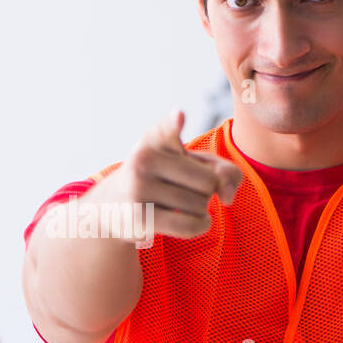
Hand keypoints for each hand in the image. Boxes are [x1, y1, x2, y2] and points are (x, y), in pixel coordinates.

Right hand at [100, 108, 243, 239]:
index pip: (167, 130)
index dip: (173, 123)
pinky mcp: (140, 218)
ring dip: (201, 209)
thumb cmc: (164, 181)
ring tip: (179, 204)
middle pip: (208, 181)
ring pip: (200, 205)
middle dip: (208, 190)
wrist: (113, 207)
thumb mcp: (190, 164)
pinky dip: (201, 225)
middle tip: (186, 189)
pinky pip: (190, 225)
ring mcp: (139, 189)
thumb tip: (228, 197)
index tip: (178, 117)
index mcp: (155, 140)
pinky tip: (193, 220)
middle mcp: (144, 160)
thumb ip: (223, 171)